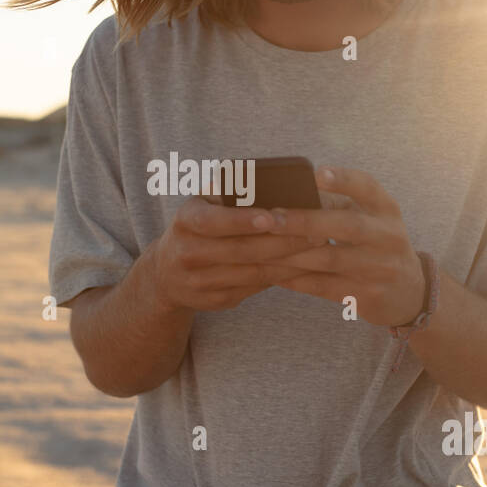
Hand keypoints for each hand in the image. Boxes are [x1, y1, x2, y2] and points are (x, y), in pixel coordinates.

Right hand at [150, 195, 327, 312]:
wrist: (168, 273)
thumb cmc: (199, 226)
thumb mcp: (203, 204)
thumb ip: (229, 194)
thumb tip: (276, 185)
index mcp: (185, 220)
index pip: (212, 221)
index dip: (242, 220)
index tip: (273, 217)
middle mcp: (187, 253)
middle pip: (241, 250)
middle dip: (282, 241)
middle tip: (316, 230)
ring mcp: (199, 282)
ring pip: (253, 272)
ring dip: (289, 260)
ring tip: (318, 246)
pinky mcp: (215, 301)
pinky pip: (255, 288)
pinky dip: (282, 276)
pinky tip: (304, 266)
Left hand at [261, 165, 424, 326]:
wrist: (410, 293)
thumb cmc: (377, 245)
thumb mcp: (372, 219)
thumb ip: (338, 205)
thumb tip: (285, 192)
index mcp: (386, 209)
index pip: (368, 187)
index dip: (343, 179)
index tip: (317, 173)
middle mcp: (387, 236)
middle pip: (346, 225)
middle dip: (305, 221)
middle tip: (269, 219)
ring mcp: (379, 268)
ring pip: (330, 259)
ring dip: (291, 254)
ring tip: (259, 248)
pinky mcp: (367, 296)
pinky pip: (324, 287)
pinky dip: (296, 279)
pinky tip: (272, 273)